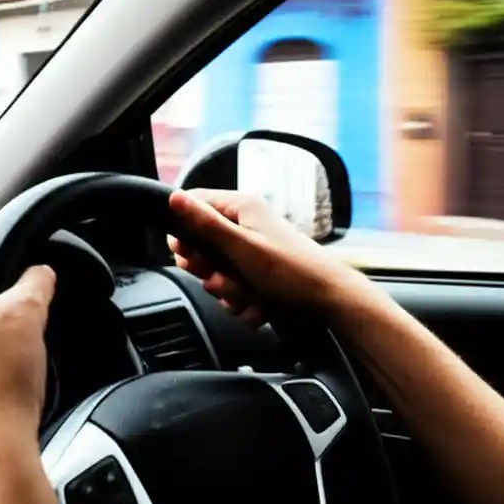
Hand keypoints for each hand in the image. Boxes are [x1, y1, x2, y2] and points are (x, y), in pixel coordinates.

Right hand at [167, 189, 360, 325]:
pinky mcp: (259, 275)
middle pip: (201, 245)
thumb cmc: (292, 271)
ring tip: (249, 295)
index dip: (185, 232)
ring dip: (228, 291)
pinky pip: (234, 290)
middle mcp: (246, 225)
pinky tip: (258, 305)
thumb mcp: (241, 247)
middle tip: (223, 277)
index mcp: (241, 207)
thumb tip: (172, 198)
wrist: (330, 302)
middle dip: (209, 271)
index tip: (189, 253)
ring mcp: (252, 252)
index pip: (194, 206)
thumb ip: (205, 224)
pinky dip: (243, 302)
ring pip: (217, 273)